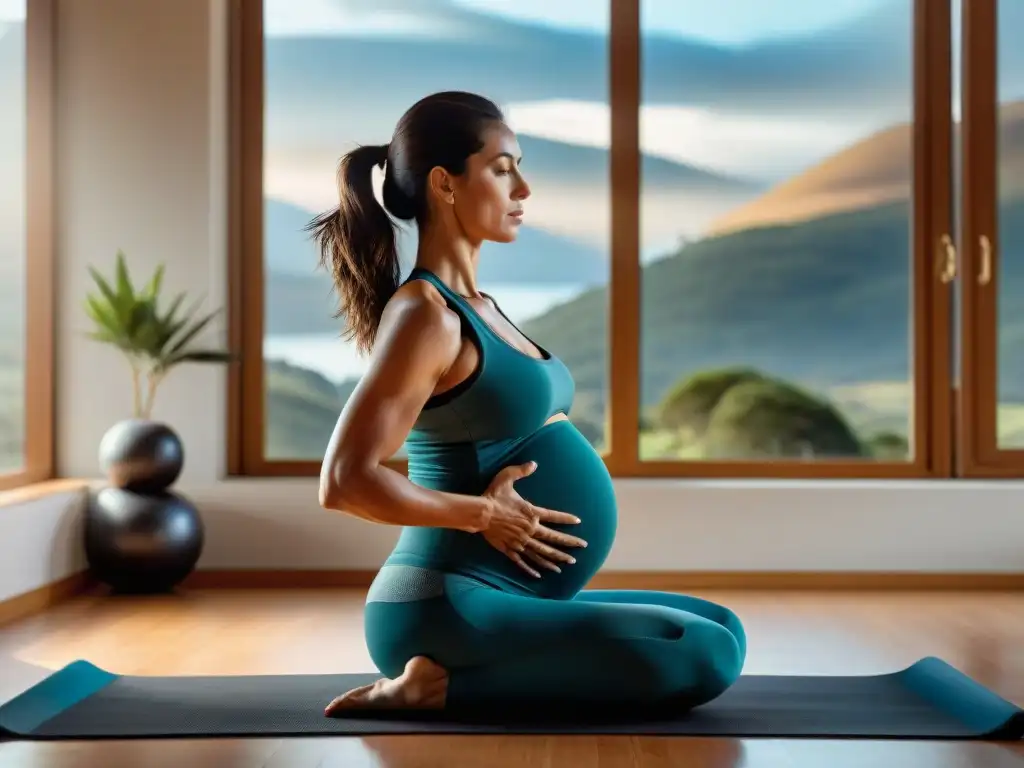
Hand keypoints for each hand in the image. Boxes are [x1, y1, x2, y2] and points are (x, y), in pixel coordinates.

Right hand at [480, 461, 586, 577]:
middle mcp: (529, 529)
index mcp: (531, 513)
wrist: (478, 513)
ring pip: (541, 553)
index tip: (578, 521)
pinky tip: (539, 575)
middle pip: (553, 538)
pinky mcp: (509, 549)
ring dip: (555, 558)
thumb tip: (534, 463)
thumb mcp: (506, 478)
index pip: (554, 516)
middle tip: (583, 546)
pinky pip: (522, 561)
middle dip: (569, 543)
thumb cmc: (493, 495)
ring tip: (567, 564)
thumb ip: (521, 471)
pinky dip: (531, 569)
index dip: (566, 518)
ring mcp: (520, 541)